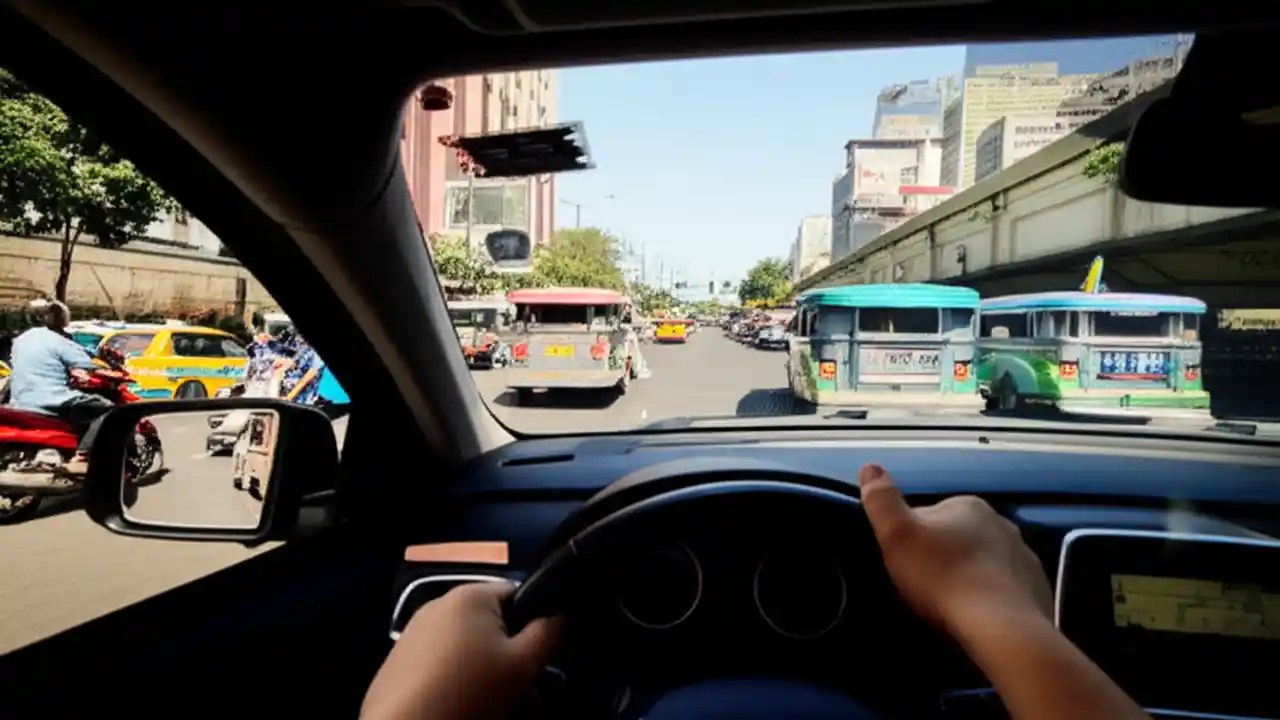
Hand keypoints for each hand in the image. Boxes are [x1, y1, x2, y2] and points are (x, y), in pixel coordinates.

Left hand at [361, 582, 562, 719]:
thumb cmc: (469, 691)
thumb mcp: (523, 665)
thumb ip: (549, 632)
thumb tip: (560, 614)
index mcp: (470, 595)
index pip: (519, 594)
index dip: (534, 625)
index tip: (534, 659)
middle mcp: (438, 604)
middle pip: (491, 624)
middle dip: (507, 654)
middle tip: (514, 688)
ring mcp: (413, 632)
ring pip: (466, 646)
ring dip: (481, 668)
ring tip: (485, 702)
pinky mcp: (399, 661)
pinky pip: (440, 663)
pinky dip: (453, 680)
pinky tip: (455, 705)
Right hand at [858, 463, 1052, 635]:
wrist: (1001, 627)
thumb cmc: (944, 578)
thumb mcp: (897, 536)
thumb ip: (881, 500)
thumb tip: (870, 466)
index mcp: (968, 506)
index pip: (930, 516)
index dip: (915, 540)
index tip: (908, 564)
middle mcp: (1001, 523)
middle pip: (959, 538)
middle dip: (945, 557)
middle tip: (929, 588)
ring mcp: (1024, 555)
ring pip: (984, 562)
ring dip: (969, 576)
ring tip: (955, 606)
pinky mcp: (1037, 586)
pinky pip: (1007, 587)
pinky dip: (994, 598)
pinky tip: (981, 616)